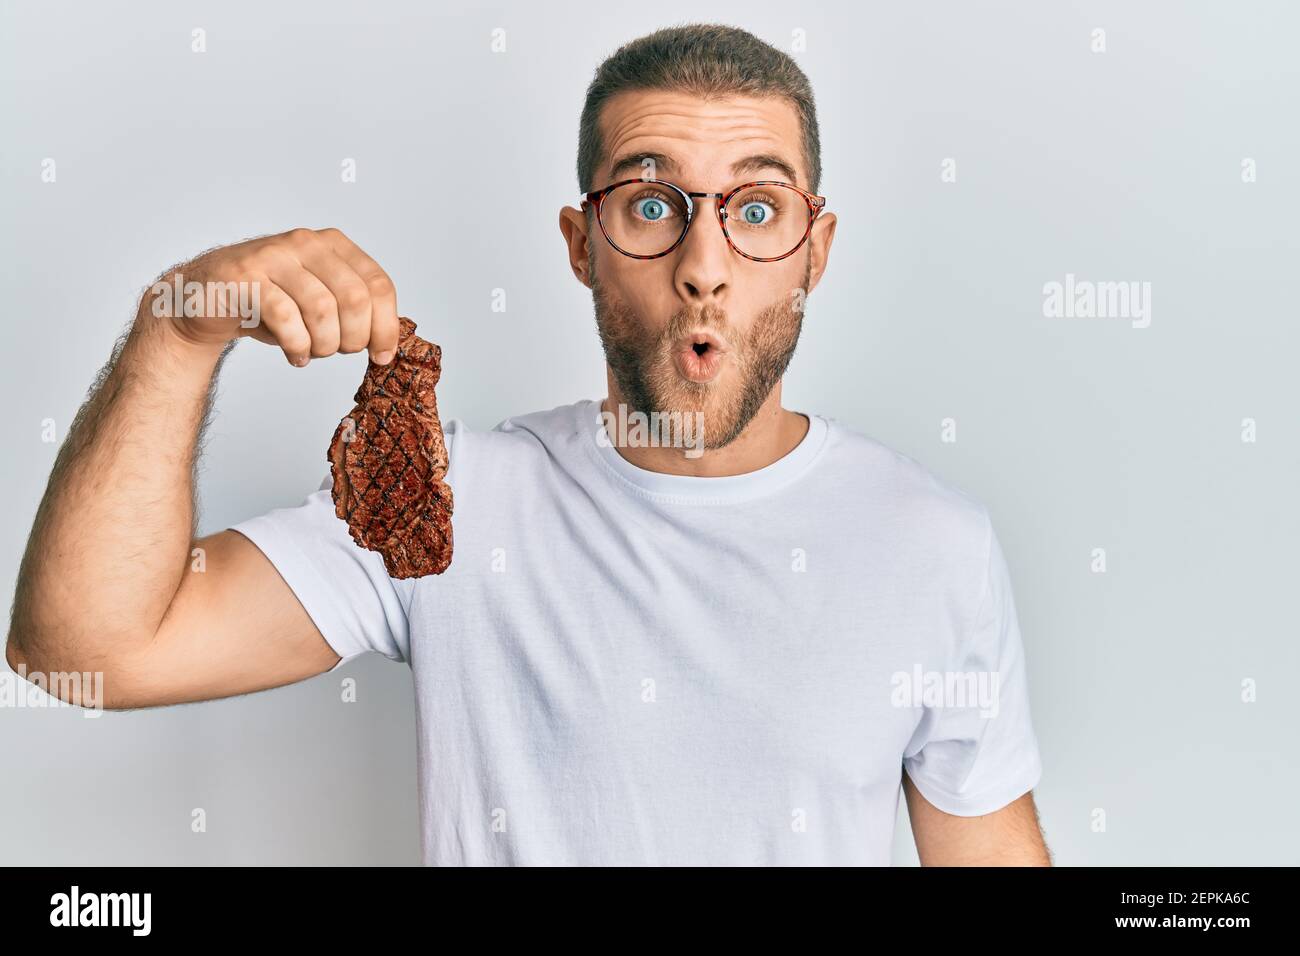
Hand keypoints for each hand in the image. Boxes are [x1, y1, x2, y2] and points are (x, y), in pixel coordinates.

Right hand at [146, 227, 399, 365]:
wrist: (204, 299)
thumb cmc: (269, 304)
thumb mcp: (319, 301)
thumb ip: (353, 311)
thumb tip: (388, 342)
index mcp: (332, 244)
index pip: (378, 284)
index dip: (386, 326)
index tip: (382, 356)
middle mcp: (305, 242)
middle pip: (355, 299)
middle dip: (354, 339)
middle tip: (339, 353)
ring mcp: (273, 256)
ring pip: (322, 310)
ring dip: (324, 345)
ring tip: (312, 353)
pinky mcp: (245, 277)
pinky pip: (286, 318)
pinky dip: (297, 346)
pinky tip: (294, 355)